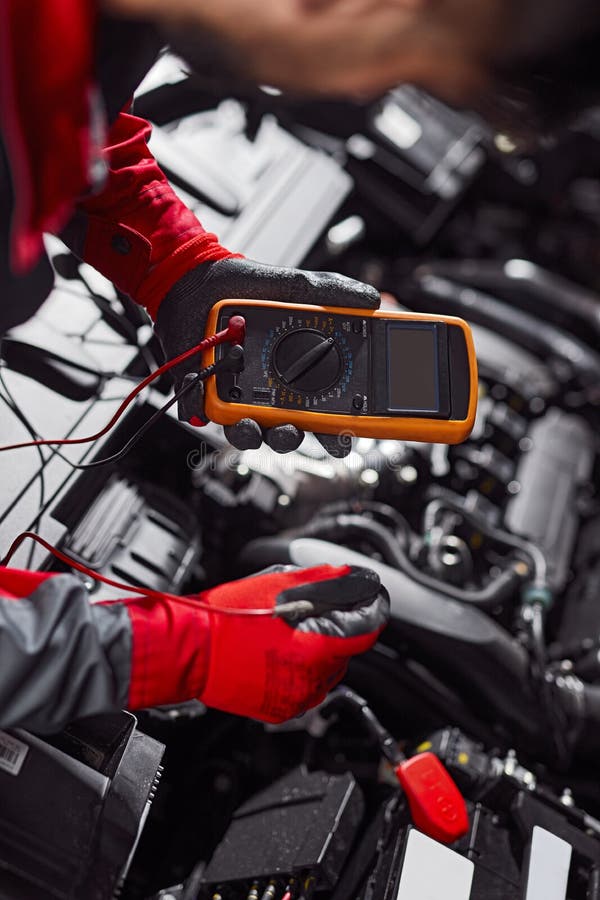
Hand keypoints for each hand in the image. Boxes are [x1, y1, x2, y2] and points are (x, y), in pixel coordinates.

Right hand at [120, 565, 388, 719]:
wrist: (188, 650)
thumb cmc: (224, 619)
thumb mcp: (276, 586)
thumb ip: (319, 581)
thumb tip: (346, 576)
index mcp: (316, 649)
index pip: (366, 631)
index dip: (372, 610)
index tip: (371, 600)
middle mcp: (310, 680)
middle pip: (345, 652)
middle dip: (336, 630)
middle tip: (311, 612)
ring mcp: (294, 699)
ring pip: (326, 672)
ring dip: (318, 651)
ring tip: (288, 632)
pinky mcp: (278, 710)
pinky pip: (304, 688)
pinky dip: (300, 670)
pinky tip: (277, 652)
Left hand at [154, 257, 379, 456]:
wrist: (193, 276)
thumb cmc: (242, 284)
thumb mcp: (294, 286)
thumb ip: (331, 294)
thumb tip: (371, 300)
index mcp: (293, 370)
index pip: (320, 410)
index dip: (333, 429)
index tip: (341, 437)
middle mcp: (265, 387)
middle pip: (285, 429)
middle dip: (290, 438)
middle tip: (291, 430)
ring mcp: (234, 390)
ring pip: (247, 430)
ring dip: (251, 434)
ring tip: (250, 424)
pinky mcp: (202, 388)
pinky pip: (204, 410)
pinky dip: (205, 409)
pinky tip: (210, 397)